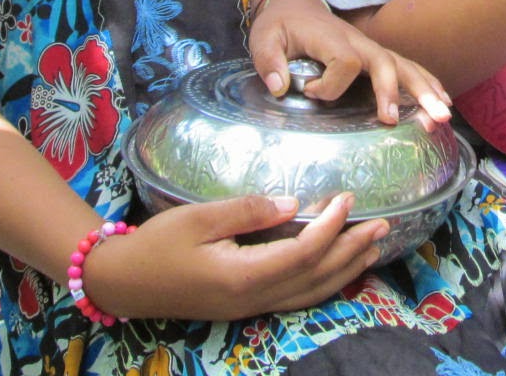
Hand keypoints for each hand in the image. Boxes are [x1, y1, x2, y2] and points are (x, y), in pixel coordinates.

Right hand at [89, 191, 386, 319]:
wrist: (122, 283)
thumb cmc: (157, 245)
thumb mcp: (198, 218)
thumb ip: (248, 210)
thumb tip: (295, 205)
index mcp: (243, 275)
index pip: (304, 252)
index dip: (332, 226)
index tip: (349, 197)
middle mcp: (254, 298)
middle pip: (316, 277)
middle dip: (352, 251)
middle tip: (383, 225)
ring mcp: (251, 308)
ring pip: (311, 293)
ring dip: (345, 270)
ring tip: (371, 246)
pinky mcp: (245, 307)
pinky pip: (296, 298)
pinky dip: (323, 283)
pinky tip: (336, 270)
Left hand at [249, 0, 451, 127]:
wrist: (298, 6)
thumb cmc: (282, 25)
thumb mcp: (264, 38)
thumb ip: (268, 61)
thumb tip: (280, 88)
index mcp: (331, 38)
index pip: (344, 62)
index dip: (329, 83)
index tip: (309, 91)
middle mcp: (358, 42)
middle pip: (385, 62)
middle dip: (394, 91)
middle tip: (394, 120)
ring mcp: (371, 48)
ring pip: (403, 66)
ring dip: (424, 90)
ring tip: (441, 116)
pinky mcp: (377, 56)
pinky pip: (407, 67)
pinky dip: (427, 83)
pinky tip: (442, 101)